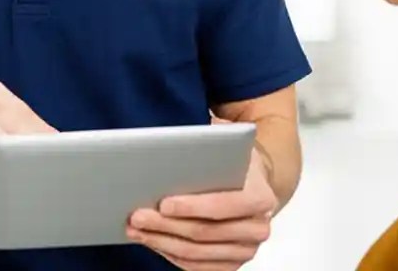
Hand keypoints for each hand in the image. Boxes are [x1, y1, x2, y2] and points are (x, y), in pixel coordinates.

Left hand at [126, 151, 276, 269]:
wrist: (253, 187)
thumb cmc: (236, 166)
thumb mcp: (230, 146)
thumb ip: (213, 143)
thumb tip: (185, 139)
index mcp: (260, 198)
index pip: (223, 206)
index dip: (192, 206)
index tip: (164, 203)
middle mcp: (257, 228)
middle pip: (204, 233)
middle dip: (166, 225)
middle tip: (138, 215)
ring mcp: (245, 250)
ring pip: (196, 253)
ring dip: (161, 241)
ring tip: (136, 228)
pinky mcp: (230, 264)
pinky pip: (196, 267)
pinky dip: (170, 254)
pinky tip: (151, 240)